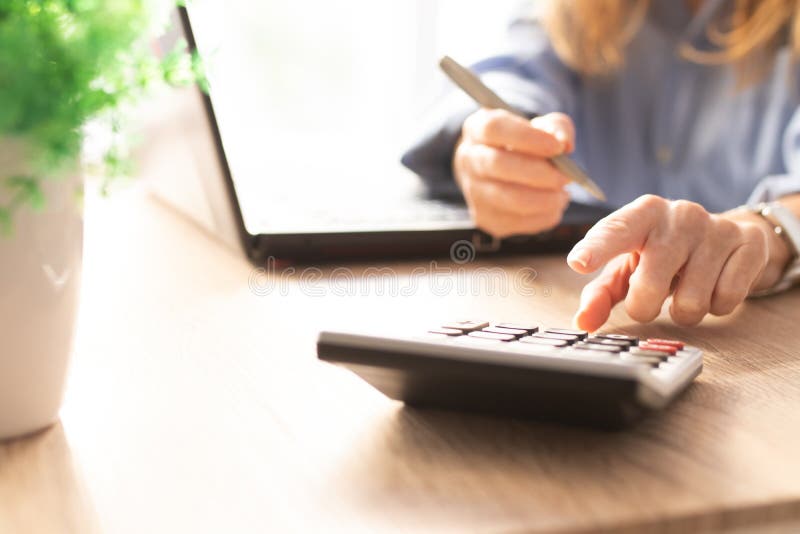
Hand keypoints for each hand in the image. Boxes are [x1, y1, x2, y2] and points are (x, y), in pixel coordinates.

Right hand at [453, 108, 573, 237]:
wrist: (496, 172)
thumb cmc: (521, 145)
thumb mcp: (538, 126)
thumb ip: (556, 127)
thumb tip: (564, 143)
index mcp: (478, 128)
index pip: (494, 129)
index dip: (527, 138)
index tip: (557, 147)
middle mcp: (469, 159)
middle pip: (498, 164)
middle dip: (539, 173)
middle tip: (565, 177)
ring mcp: (473, 192)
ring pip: (509, 199)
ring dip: (545, 199)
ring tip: (563, 193)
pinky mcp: (484, 218)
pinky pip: (518, 222)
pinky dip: (544, 216)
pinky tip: (554, 205)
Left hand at [567, 195, 791, 330]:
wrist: (724, 235)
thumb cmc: (661, 253)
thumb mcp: (627, 268)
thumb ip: (601, 293)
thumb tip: (583, 322)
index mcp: (642, 214)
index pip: (615, 231)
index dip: (596, 249)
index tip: (579, 262)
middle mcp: (679, 215)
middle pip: (651, 284)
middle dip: (644, 307)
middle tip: (649, 300)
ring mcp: (716, 228)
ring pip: (691, 301)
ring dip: (683, 310)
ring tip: (685, 289)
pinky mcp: (748, 244)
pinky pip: (727, 300)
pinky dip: (716, 306)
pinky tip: (712, 286)